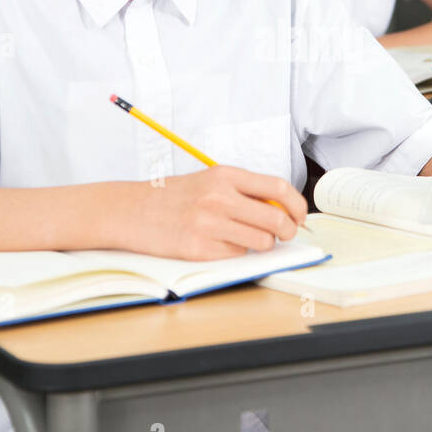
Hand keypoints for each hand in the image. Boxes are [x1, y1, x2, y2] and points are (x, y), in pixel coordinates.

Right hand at [135, 165, 307, 260]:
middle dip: (288, 231)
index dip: (297, 205)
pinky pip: (238, 255)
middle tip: (285, 234)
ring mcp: (209, 224)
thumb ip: (243, 191)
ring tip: (247, 239)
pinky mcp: (200, 249)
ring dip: (263, 245)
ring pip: (262, 243)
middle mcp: (219, 197)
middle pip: (276, 220)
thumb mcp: (209, 181)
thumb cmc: (172, 197)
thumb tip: (282, 210)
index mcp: (224, 175)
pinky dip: (237, 253)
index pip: (279, 189)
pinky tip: (220, 244)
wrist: (130, 211)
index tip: (300, 216)